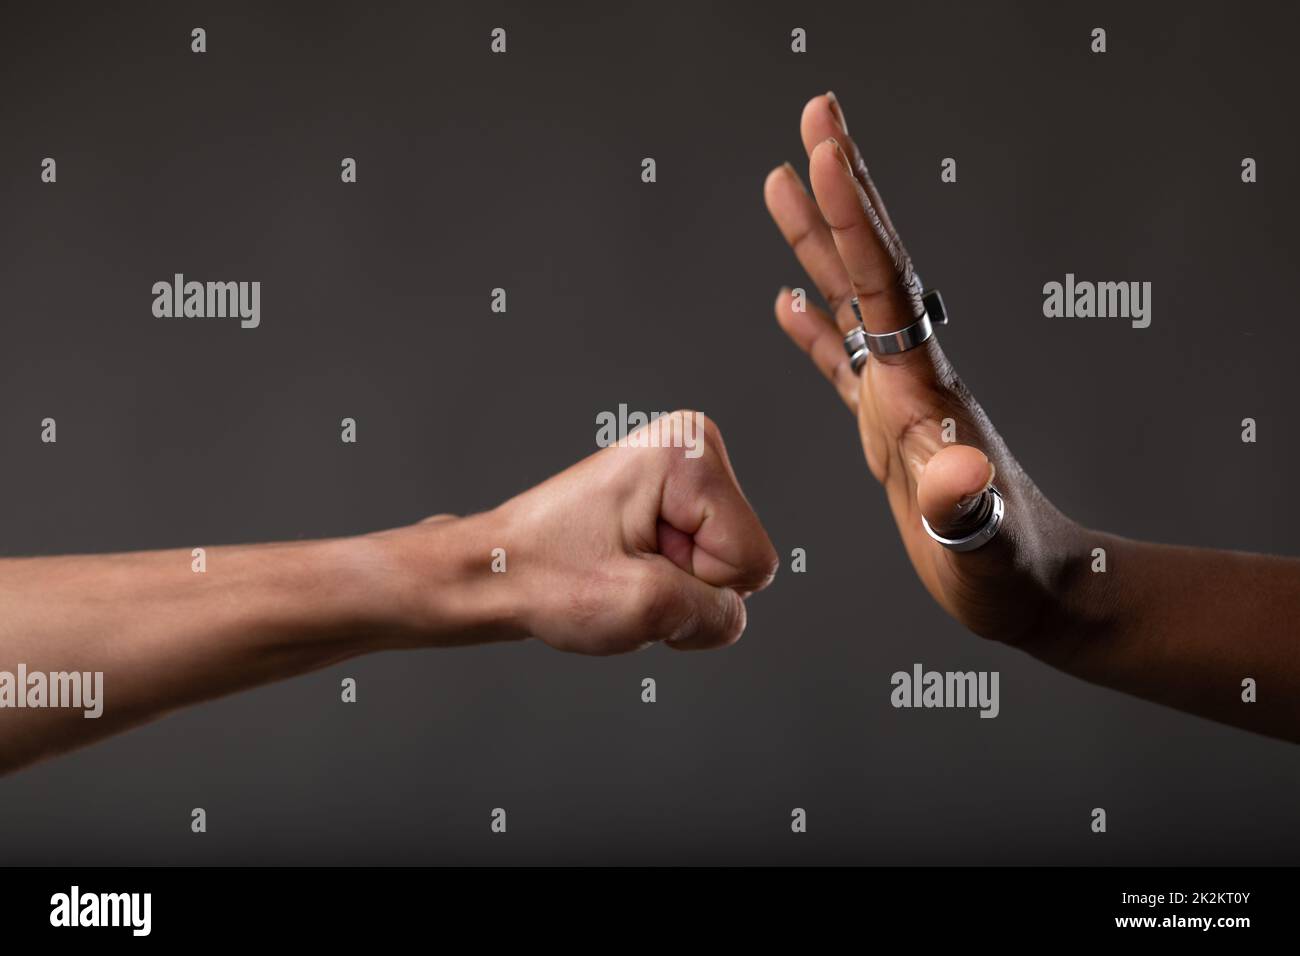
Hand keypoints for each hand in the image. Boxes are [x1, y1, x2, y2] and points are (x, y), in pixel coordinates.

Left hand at [388, 411, 778, 654]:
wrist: (494, 572)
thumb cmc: (547, 579)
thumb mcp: (644, 609)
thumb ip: (716, 616)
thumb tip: (732, 615)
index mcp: (690, 451)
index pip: (750, 561)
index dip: (697, 588)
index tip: (634, 570)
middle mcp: (694, 446)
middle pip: (743, 562)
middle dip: (687, 588)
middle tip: (626, 575)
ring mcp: (685, 472)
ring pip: (726, 571)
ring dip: (675, 591)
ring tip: (620, 571)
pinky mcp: (676, 498)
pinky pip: (706, 567)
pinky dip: (668, 585)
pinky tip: (624, 568)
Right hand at [763, 93, 1088, 644]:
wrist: (1027, 589)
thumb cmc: (1007, 570)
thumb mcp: (981, 541)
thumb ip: (964, 502)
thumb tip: (951, 465)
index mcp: (924, 386)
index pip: (883, 284)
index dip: (853, 217)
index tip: (826, 152)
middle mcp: (911, 373)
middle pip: (869, 262)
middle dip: (842, 188)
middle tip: (815, 118)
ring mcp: (896, 395)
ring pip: (847, 298)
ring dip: (817, 237)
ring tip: (782, 182)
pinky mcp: (884, 427)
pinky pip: (839, 360)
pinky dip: (812, 326)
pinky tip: (787, 300)